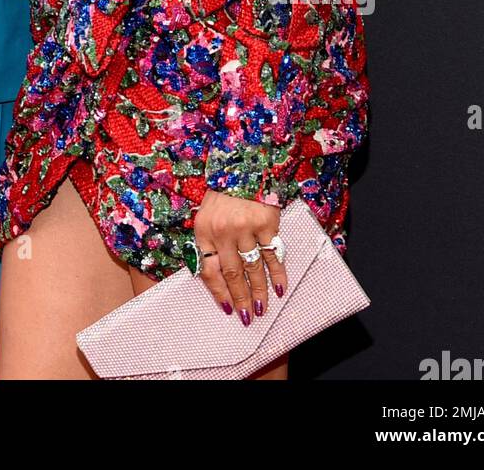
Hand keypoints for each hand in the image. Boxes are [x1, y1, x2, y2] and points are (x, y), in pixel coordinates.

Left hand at [192, 189, 287, 323]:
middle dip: (241, 298)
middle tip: (248, 317)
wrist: (242, 167)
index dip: (218, 292)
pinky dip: (277, 274)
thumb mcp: (205, 217)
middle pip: (232, 273)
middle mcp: (222, 231)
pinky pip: (272, 255)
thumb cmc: (223, 196)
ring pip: (253, 268)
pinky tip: (279, 288)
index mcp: (204, 230)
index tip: (228, 308)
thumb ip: (208, 244)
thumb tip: (215, 279)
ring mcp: (245, 228)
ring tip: (263, 309)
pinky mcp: (266, 223)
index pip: (208, 270)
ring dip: (259, 291)